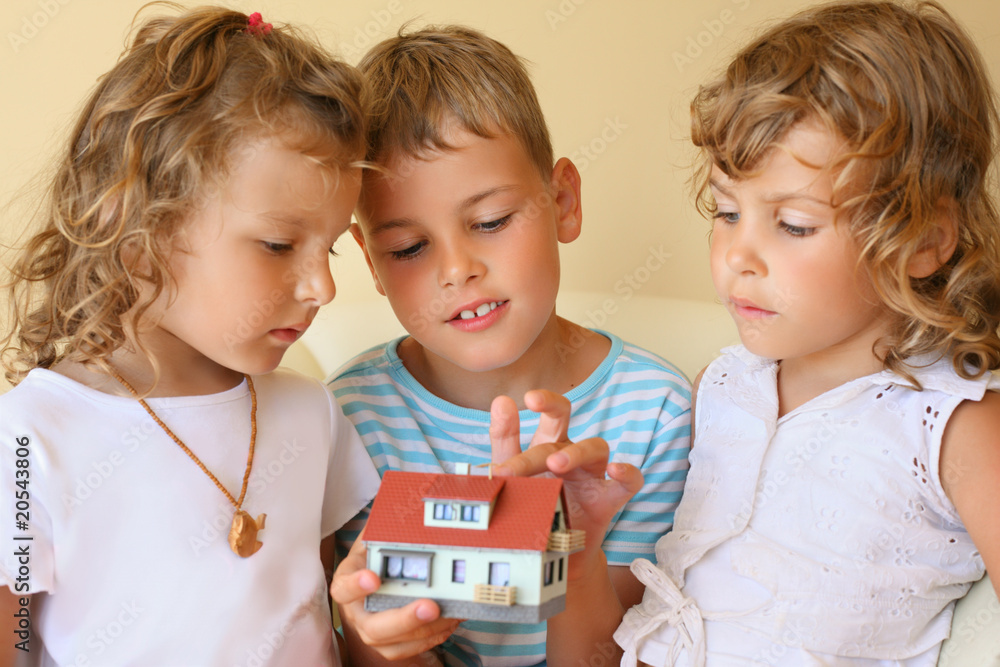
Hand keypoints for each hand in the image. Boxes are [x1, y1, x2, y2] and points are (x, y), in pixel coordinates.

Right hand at [330, 536, 459, 661]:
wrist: (373, 587)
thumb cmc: (375, 558)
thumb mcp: (375, 537)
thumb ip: (384, 525)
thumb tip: (403, 501)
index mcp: (348, 582)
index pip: (343, 588)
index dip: (356, 585)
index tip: (374, 577)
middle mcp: (357, 612)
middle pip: (373, 627)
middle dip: (405, 619)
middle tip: (430, 605)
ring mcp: (372, 632)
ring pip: (394, 643)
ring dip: (425, 631)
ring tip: (451, 613)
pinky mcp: (390, 645)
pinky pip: (410, 649)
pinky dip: (433, 637)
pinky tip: (451, 620)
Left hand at [489, 390, 642, 577]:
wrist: (549, 556)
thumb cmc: (532, 506)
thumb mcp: (512, 475)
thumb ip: (505, 441)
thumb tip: (501, 401)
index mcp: (549, 445)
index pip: (549, 414)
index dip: (543, 401)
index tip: (528, 398)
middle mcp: (571, 454)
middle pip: (564, 424)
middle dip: (551, 411)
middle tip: (532, 405)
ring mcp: (591, 475)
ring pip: (594, 448)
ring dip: (576, 453)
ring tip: (556, 465)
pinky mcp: (607, 501)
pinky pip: (627, 483)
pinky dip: (627, 473)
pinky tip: (616, 470)